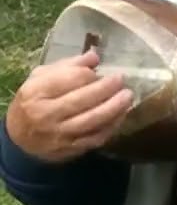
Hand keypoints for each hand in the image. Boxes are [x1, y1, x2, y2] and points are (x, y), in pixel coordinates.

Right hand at [5, 50, 133, 163]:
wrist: (21, 138)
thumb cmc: (34, 102)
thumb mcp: (41, 78)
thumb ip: (68, 65)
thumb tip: (94, 56)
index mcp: (36, 92)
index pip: (69, 79)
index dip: (88, 73)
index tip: (97, 71)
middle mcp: (46, 114)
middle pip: (83, 99)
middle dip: (106, 88)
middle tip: (121, 80)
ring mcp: (59, 133)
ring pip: (93, 120)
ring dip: (115, 107)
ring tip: (128, 96)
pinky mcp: (71, 148)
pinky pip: (97, 137)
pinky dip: (112, 125)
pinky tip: (121, 115)